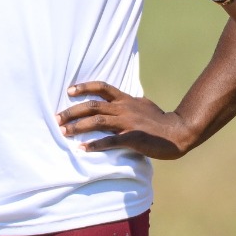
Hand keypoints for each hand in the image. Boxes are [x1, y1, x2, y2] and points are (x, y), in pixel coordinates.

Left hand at [57, 81, 193, 157]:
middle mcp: (124, 108)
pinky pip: (109, 141)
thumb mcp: (144, 105)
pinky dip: (94, 145)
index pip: (102, 87)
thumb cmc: (161, 121)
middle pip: (93, 106)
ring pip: (97, 122)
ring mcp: (128, 123)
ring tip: (64, 132)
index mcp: (126, 100)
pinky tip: (82, 148)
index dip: (84, 87)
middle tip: (57, 118)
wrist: (178, 132)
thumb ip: (129, 103)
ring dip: (78, 127)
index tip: (69, 90)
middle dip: (72, 111)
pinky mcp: (132, 138)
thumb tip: (121, 100)